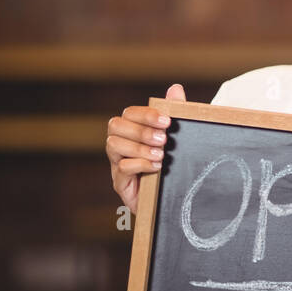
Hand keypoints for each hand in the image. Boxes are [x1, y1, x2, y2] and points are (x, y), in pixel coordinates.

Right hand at [106, 83, 185, 214]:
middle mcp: (121, 146)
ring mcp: (117, 164)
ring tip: (161, 155)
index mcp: (134, 132)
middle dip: (140, 130)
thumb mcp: (178, 140)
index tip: (167, 121)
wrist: (176, 202)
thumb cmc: (174, 167)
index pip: (129, 113)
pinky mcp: (121, 184)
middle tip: (164, 139)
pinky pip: (121, 168)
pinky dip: (139, 164)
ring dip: (140, 148)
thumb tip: (175, 88)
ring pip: (113, 145)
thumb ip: (175, 114)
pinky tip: (156, 167)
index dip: (146, 114)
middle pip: (115, 125)